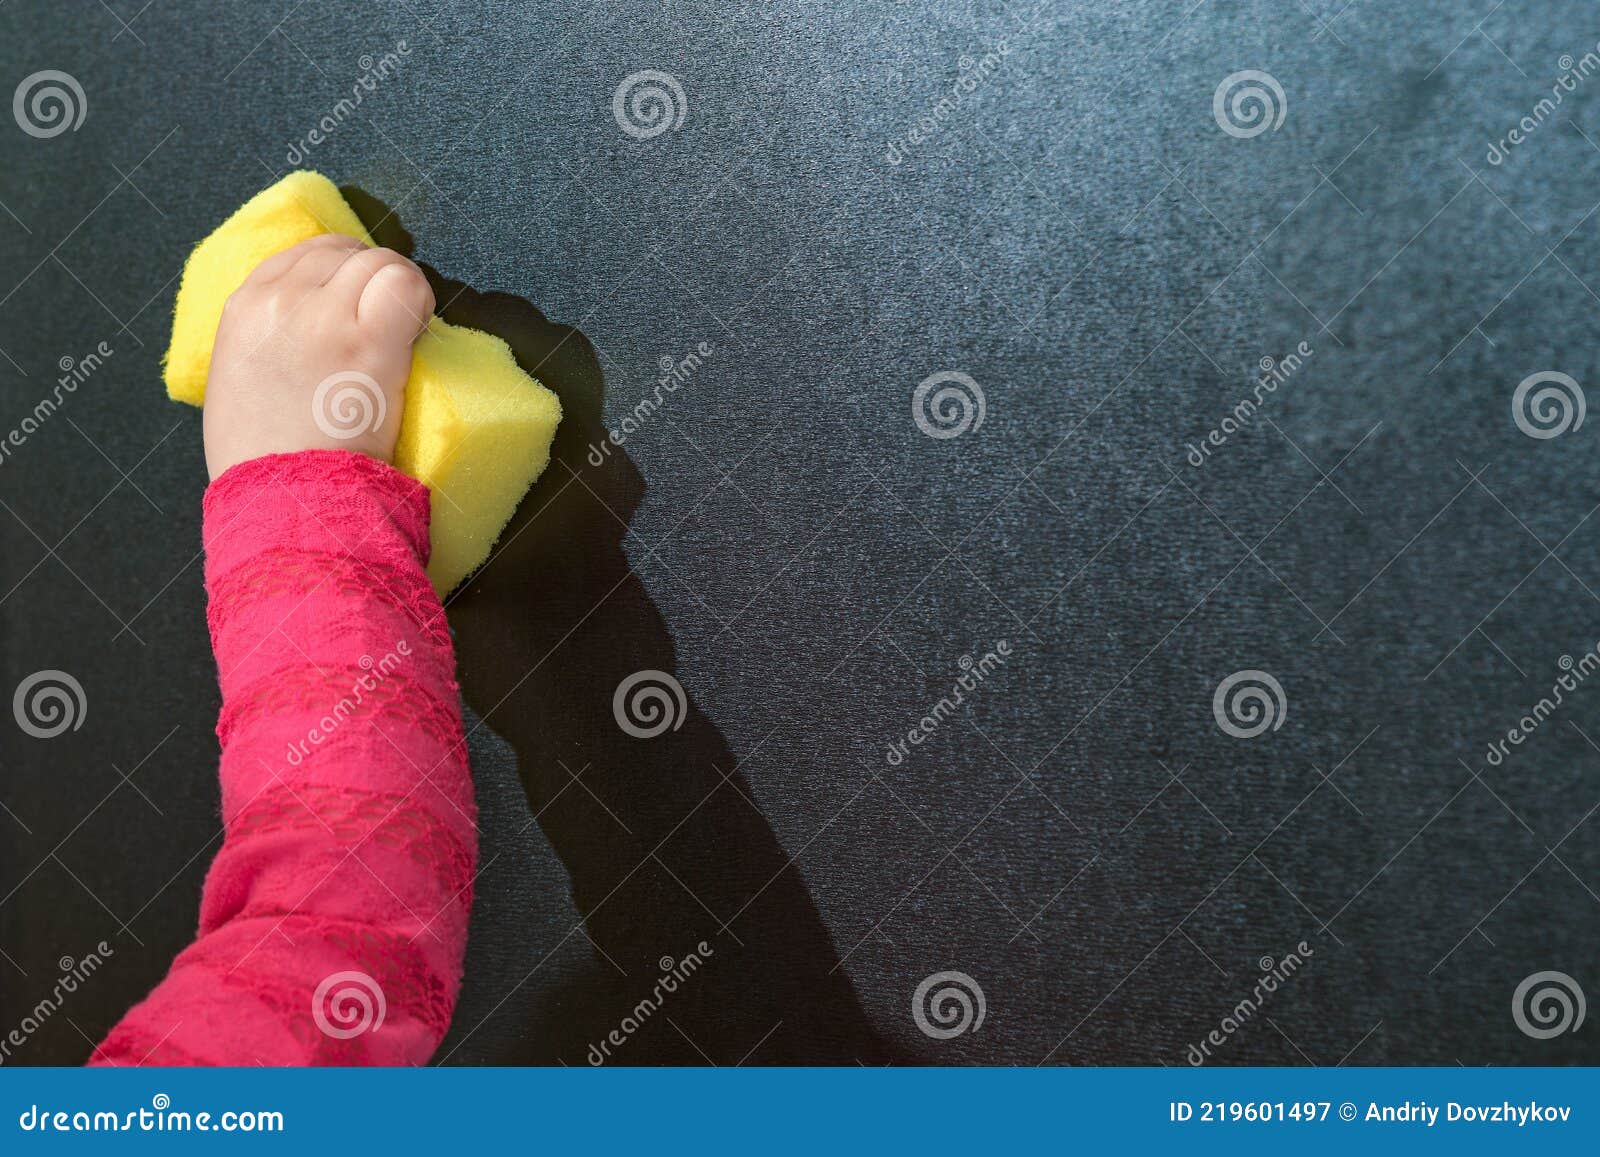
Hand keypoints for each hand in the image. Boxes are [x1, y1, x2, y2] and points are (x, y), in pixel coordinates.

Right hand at [202, 234, 434, 479]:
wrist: (283, 494)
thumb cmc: (262, 455)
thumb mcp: (238, 378)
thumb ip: (268, 337)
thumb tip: (309, 322)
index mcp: (244, 306)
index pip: (304, 253)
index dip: (341, 271)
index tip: (359, 301)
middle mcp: (282, 300)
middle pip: (345, 253)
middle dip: (372, 278)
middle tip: (388, 319)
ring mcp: (326, 315)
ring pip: (379, 262)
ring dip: (400, 289)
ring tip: (404, 330)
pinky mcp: (368, 339)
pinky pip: (406, 286)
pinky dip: (420, 300)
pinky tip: (417, 332)